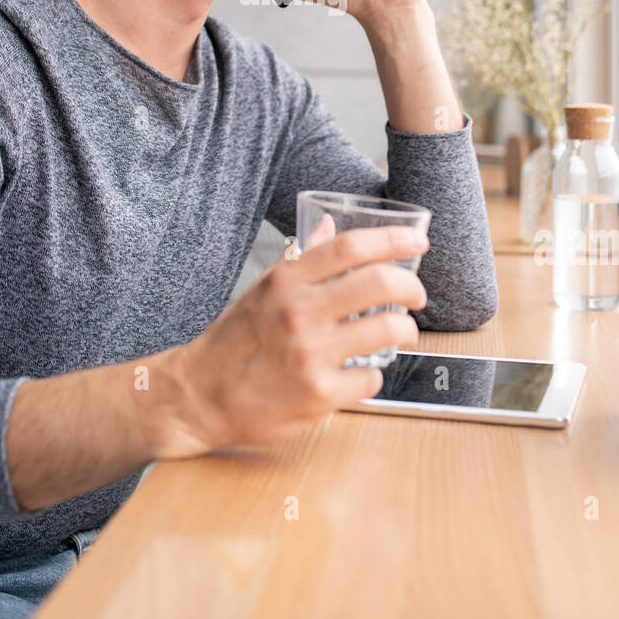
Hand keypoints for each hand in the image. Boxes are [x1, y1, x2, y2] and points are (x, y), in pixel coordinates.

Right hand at [168, 219, 428, 454]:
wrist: (201, 395)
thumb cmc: (234, 341)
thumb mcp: (263, 289)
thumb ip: (300, 259)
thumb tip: (329, 223)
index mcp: (287, 281)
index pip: (351, 246)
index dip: (393, 239)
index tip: (417, 240)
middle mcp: (299, 312)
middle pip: (379, 283)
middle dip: (412, 287)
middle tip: (416, 295)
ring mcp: (310, 354)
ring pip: (387, 330)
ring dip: (406, 331)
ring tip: (402, 333)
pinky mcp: (319, 394)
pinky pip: (371, 377)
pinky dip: (374, 374)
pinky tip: (361, 372)